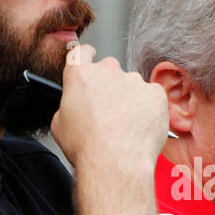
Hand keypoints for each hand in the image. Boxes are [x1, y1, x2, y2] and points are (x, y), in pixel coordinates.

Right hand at [50, 43, 168, 171]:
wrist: (116, 162)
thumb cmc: (88, 147)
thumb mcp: (60, 124)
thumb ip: (68, 105)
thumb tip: (74, 107)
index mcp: (80, 74)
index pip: (81, 52)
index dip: (85, 56)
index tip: (89, 61)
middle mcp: (108, 71)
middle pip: (109, 70)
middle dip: (109, 86)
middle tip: (107, 112)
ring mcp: (134, 80)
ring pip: (132, 85)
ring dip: (129, 99)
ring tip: (125, 126)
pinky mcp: (155, 93)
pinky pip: (151, 97)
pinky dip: (148, 109)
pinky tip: (140, 127)